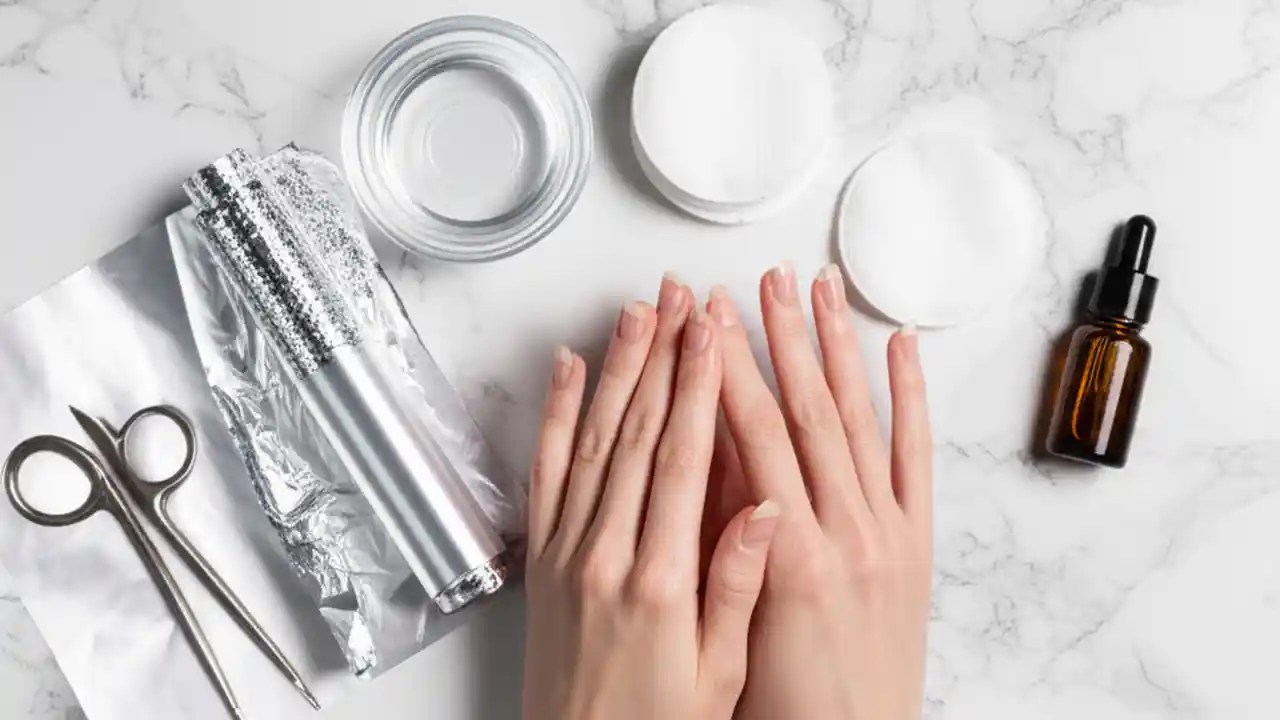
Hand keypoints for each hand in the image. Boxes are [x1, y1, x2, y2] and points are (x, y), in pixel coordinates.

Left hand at [523, 276, 780, 719]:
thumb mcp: (717, 675)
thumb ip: (737, 588)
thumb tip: (765, 510)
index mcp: (659, 582)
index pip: (681, 460)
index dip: (698, 388)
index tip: (713, 332)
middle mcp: (605, 554)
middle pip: (637, 433)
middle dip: (662, 356)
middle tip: (679, 296)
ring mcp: (566, 552)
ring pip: (592, 440)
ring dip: (615, 369)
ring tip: (635, 311)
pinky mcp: (541, 559)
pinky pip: (546, 473)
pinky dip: (555, 416)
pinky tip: (565, 370)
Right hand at [707, 263, 932, 719]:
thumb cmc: (784, 706)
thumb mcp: (733, 626)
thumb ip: (723, 540)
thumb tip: (705, 460)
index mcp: (789, 556)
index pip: (750, 438)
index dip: (726, 370)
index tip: (708, 317)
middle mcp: (844, 532)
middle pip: (804, 413)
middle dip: (777, 339)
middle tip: (758, 279)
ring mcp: (887, 531)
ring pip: (857, 419)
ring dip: (835, 347)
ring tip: (817, 288)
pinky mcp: (917, 540)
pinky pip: (917, 454)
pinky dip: (910, 395)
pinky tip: (899, 345)